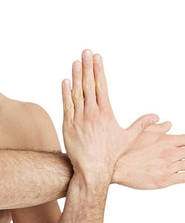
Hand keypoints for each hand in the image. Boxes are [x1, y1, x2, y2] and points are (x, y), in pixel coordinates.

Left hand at [62, 49, 158, 184]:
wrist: (92, 170)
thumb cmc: (110, 155)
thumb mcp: (128, 138)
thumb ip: (141, 125)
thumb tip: (157, 117)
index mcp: (106, 113)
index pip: (102, 86)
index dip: (99, 70)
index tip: (97, 57)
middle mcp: (91, 114)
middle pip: (89, 85)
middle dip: (88, 67)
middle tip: (85, 51)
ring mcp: (78, 119)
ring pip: (76, 93)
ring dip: (76, 76)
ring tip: (76, 61)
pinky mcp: (68, 126)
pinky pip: (66, 106)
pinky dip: (65, 93)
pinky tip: (65, 81)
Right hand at [113, 122, 184, 188]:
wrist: (117, 168)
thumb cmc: (127, 150)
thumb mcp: (141, 133)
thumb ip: (158, 128)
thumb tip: (168, 124)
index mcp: (168, 141)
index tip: (184, 144)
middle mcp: (170, 153)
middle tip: (182, 155)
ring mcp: (169, 167)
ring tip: (181, 163)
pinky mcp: (166, 180)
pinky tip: (184, 174)